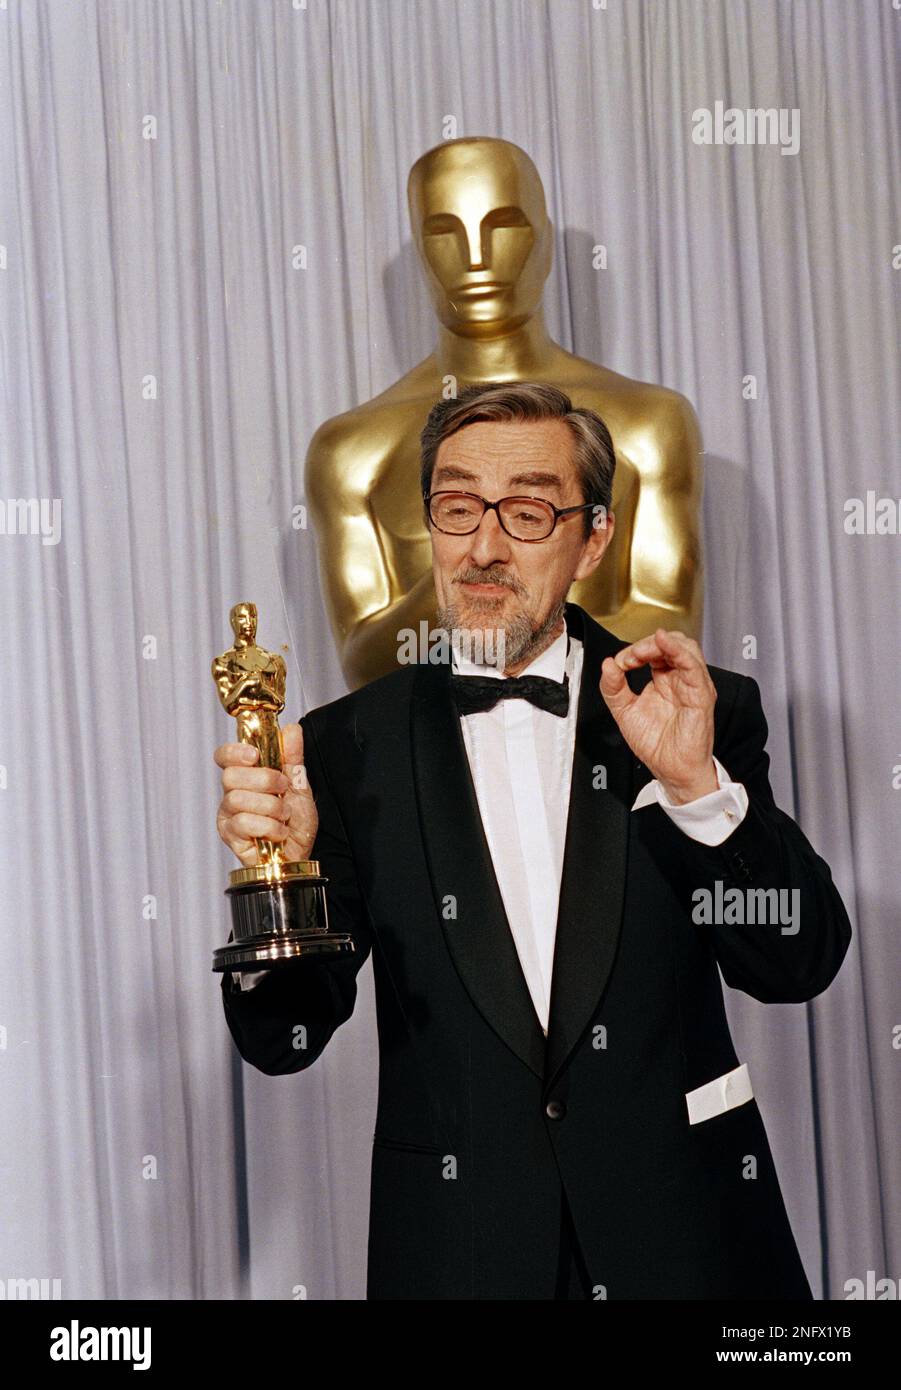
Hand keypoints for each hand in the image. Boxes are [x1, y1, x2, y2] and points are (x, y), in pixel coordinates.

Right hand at [214, 723, 317, 866]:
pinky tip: (278, 832)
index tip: (254, 755)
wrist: (300, 854)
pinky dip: (268, 826)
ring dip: (270, 807)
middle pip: (230, 775)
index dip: (234, 752)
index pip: (224, 756)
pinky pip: (243, 822)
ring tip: (284, 815)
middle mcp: (232, 793)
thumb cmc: (295, 823)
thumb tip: (291, 730)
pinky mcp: (230, 835)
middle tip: (283, 789)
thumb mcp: (299, 785)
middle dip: (264, 780)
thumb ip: (293, 758)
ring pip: (237, 799)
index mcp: (246, 776)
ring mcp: (228, 815)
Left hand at [599, 629, 717, 803]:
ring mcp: (692, 686)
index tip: (620, 663)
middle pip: (671, 643)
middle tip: (630, 656)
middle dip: (648, 643)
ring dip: (661, 644)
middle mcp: (680, 680)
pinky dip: (678, 652)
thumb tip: (608, 665)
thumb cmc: (657, 745)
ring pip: (685, 648)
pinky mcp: (701, 695)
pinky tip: (664, 644)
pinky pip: (694, 667)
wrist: (672, 771)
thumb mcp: (625, 712)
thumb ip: (613, 688)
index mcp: (664, 680)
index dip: (635, 650)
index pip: (653, 651)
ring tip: (641, 652)